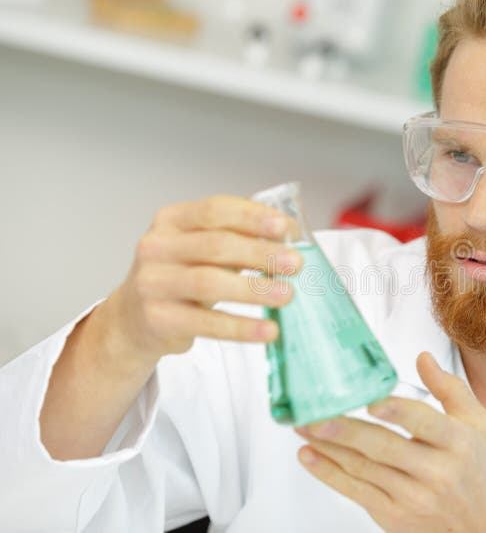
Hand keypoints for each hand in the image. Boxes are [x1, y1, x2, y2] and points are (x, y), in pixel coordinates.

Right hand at [107, 194, 302, 366]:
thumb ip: (238, 237)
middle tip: (296, 264)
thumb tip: (291, 237)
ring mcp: (152, 283)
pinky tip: (269, 330)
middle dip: (261, 253)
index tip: (288, 228)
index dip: (254, 217)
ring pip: (209, 283)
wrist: (134, 319)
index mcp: (171, 220)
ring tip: (287, 295)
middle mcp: (156, 247)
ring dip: (254, 290)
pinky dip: (241, 327)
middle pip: (215, 245)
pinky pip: (206, 323)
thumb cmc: (182, 276)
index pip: (215, 210)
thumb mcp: (202, 249)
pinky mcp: (157, 319)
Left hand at [294, 352, 485, 532]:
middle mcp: (436, 471)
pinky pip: (356, 492)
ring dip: (329, 447)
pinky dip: (329, 474)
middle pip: (385, 448)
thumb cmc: (481, 473)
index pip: (425, 423)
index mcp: (457, 442)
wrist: (483, 529)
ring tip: (303, 427)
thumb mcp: (480, 424)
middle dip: (346, 431)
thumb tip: (422, 358)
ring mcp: (413, 496)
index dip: (398, 412)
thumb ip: (449, 389)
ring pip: (364, 468)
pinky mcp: (395, 515)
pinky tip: (310, 457)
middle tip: (316, 415)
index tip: (372, 402)